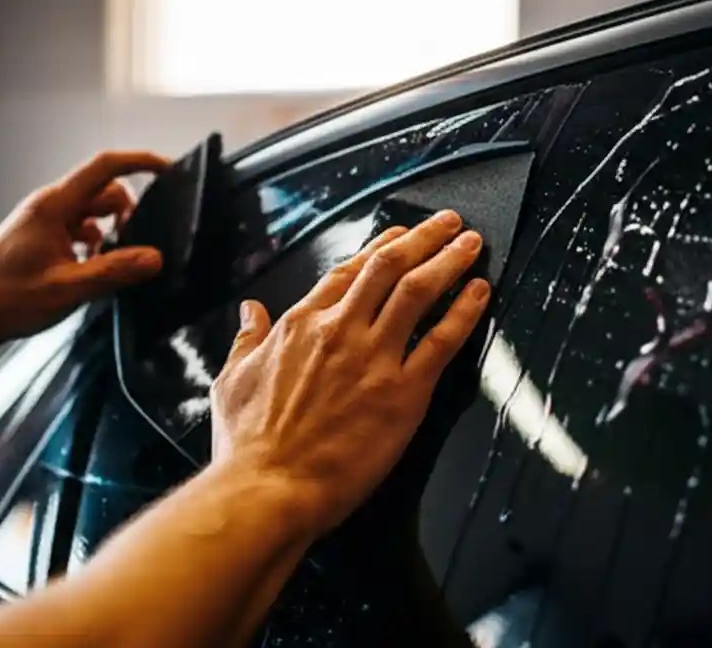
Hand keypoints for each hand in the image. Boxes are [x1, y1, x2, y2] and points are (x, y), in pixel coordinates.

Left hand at [0, 151, 167, 344]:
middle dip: (129, 212)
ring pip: (94, 212)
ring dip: (112, 232)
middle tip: (136, 247)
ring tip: (113, 265)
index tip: (170, 170)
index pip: (106, 166)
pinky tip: (93, 272)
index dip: (141, 161)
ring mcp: (45, 221)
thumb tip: (154, 257)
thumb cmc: (4, 299)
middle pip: (105, 191)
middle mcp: (51, 206)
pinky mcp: (42, 239)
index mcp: (55, 206)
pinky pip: (81, 230)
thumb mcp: (67, 288)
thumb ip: (114, 270)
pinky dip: (96, 245)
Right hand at [210, 209, 490, 537]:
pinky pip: (442, 341)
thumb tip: (248, 311)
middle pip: (389, 266)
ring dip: (449, 260)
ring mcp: (373, 359)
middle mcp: (339, 331)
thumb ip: (246, 338)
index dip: (380, 247)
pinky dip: (465, 311)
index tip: (400, 236)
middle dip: (424, 237)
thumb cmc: (247, 445)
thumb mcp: (231, 379)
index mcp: (300, 324)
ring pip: (419, 290)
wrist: (267, 489)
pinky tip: (480, 292)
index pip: (347, 270)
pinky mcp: (403, 394)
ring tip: (472, 243)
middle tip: (449, 223)